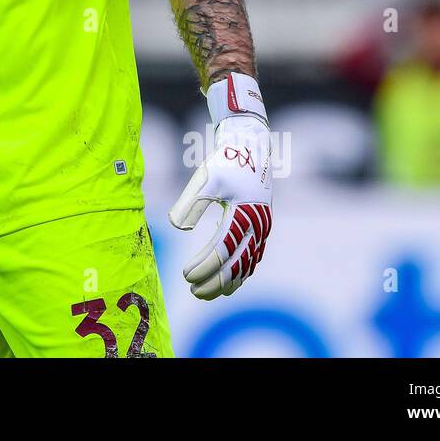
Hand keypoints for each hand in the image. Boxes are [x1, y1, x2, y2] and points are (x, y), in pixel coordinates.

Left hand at [168, 113, 273, 299]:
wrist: (250, 146)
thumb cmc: (225, 162)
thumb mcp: (205, 178)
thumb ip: (190, 203)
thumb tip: (177, 227)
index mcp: (243, 214)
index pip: (221, 250)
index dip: (204, 266)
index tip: (185, 276)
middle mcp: (257, 225)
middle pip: (236, 264)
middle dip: (214, 281)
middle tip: (192, 291)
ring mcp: (262, 227)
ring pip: (247, 265)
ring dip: (226, 282)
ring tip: (204, 293)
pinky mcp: (261, 227)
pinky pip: (253, 258)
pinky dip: (239, 273)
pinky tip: (226, 283)